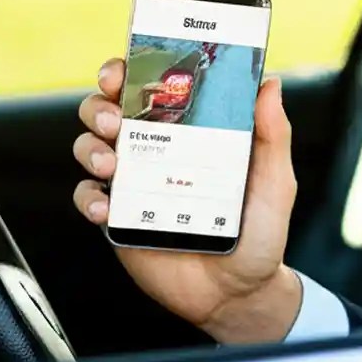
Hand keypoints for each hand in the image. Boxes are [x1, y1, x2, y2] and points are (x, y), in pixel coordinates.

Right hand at [73, 59, 302, 343]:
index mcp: (193, 131)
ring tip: (112, 164)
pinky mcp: (118, 218)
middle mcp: (159, 150)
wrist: (240, 292)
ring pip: (90, 146)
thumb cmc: (261, 232)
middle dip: (100, 103)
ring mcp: (135, 183)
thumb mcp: (275, 180)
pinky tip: (106, 207)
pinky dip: (88, 197)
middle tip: (115, 118)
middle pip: (109, 109)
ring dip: (91, 146)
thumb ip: (272, 134)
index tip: (122, 69)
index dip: (130, 69)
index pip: (154, 87)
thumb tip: (270, 84)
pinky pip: (87, 197)